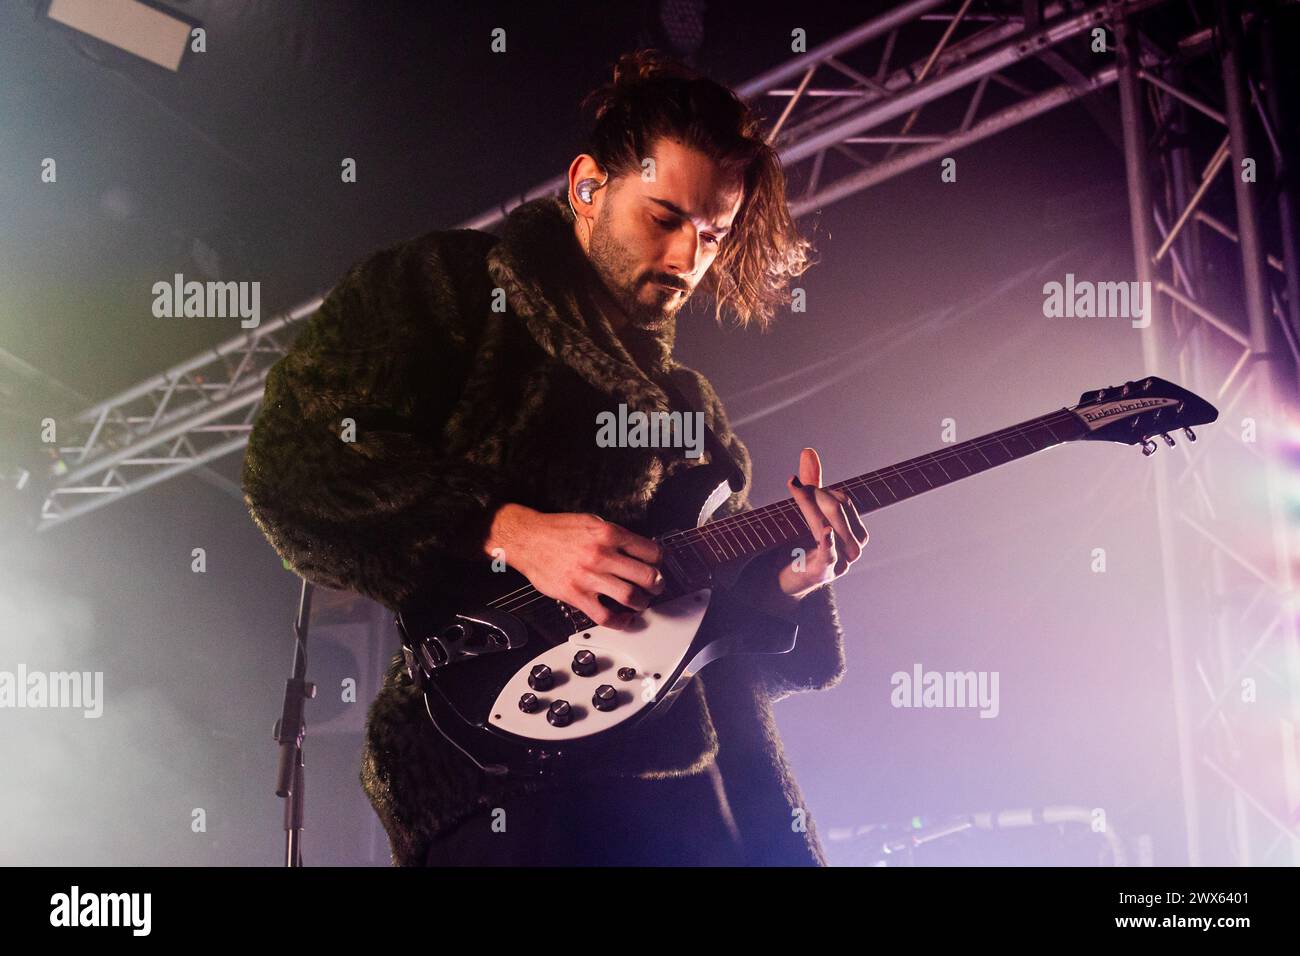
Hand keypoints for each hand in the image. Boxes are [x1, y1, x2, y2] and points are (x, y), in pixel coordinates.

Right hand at [484, 503, 663, 628]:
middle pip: (646, 575)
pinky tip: (624, 619)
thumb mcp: (591, 522)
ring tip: (641, 602)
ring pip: (630, 596)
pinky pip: (605, 615)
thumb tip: (636, 548)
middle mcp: (601, 554)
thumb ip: (614, 535)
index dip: (660, 560)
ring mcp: (589, 576)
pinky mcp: (576, 594)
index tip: (659, 565)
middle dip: (657, 584)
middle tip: (656, 586)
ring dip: (642, 603)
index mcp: (608, 534)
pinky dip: (620, 622)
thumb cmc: (556, 531)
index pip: (650, 551)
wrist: (527, 539)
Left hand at [734, 447, 867, 618]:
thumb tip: (808, 450)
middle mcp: (854, 548)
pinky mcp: (823, 573)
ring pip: (829, 525)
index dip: (824, 490)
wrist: (786, 581)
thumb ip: (811, 483)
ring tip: (797, 493)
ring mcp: (841, 562)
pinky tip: (824, 531)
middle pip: (838, 510)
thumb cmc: (801, 544)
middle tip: (797, 487)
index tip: (804, 487)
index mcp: (857, 533)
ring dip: (811, 508)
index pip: (845, 500)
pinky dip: (828, 542)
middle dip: (817, 495)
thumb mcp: (809, 513)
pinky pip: (829, 554)